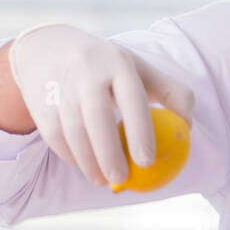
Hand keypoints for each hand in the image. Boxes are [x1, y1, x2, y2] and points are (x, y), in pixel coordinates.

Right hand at [7, 23, 194, 186]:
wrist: (48, 49)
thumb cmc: (108, 68)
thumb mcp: (140, 70)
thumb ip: (171, 94)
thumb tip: (188, 127)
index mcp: (117, 63)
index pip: (131, 98)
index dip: (140, 131)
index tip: (147, 161)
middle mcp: (87, 72)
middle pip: (97, 116)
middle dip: (109, 152)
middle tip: (122, 178)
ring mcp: (61, 87)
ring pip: (72, 130)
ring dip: (88, 161)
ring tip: (105, 181)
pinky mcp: (41, 102)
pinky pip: (55, 136)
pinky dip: (71, 156)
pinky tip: (86, 167)